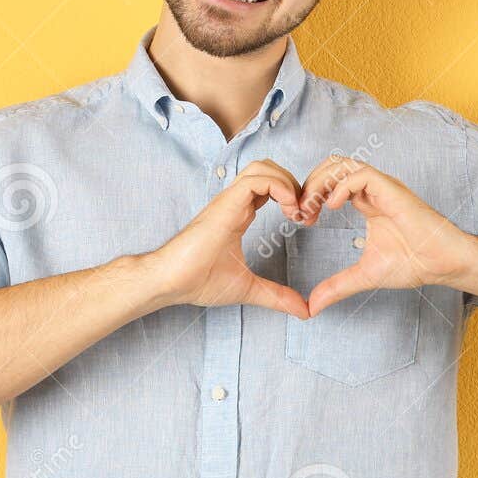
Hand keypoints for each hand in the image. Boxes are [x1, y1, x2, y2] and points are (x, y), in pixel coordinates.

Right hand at [145, 159, 310, 318]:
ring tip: (295, 211)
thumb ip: (276, 296)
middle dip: (294, 184)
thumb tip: (304, 311)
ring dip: (287, 182)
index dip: (292, 196)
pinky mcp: (226, 203)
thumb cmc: (199, 280)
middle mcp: (235, 202)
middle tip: (305, 213)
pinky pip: (258, 179)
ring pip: (263, 166)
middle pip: (269, 168)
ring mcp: (230, 200)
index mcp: (239, 213)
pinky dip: (280, 187)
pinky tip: (288, 210)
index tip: (304, 221)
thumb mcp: (249, 288)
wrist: (172, 280)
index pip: (269, 186)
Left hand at [295, 155, 476, 314]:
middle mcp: (373, 190)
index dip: (311, 195)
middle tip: (300, 211)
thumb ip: (337, 286)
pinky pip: (361, 174)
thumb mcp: (364, 274)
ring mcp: (383, 188)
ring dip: (321, 182)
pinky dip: (341, 186)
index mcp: (366, 202)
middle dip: (310, 184)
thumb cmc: (414, 264)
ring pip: (343, 164)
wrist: (444, 264)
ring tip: (312, 207)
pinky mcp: (392, 190)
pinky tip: (332, 207)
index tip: (300, 218)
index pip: (330, 182)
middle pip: (332, 166)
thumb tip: (313, 305)